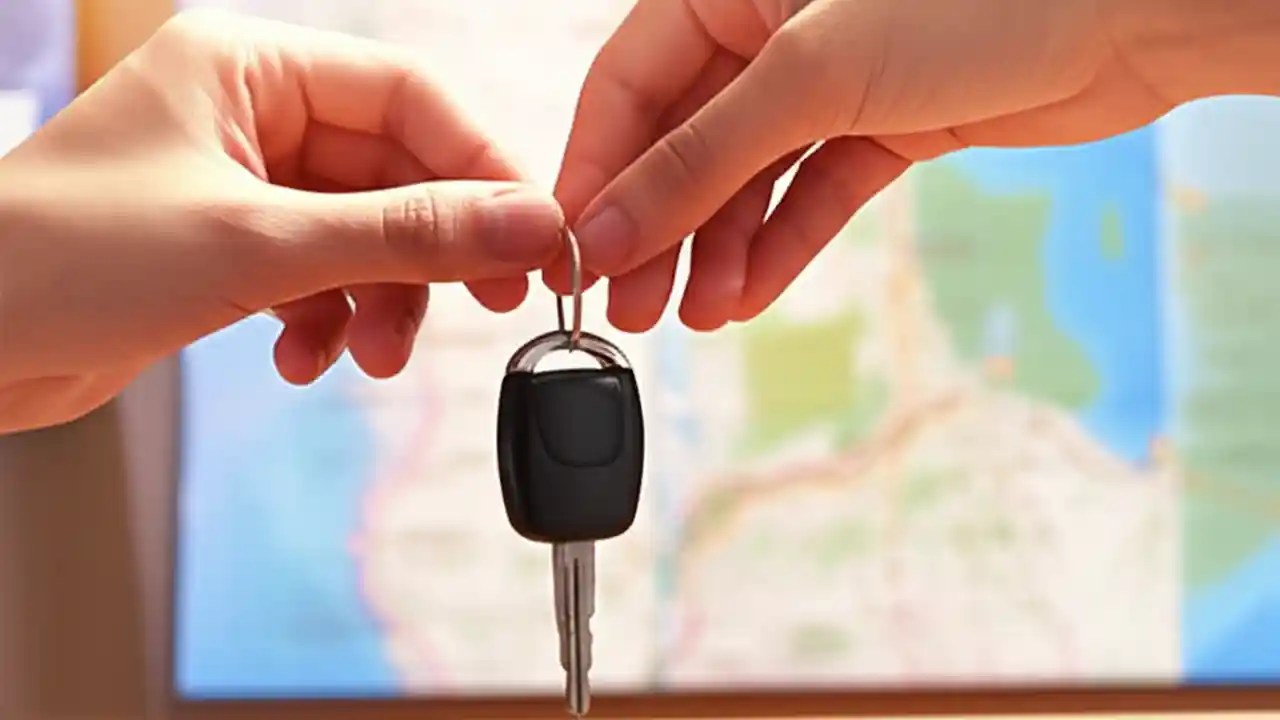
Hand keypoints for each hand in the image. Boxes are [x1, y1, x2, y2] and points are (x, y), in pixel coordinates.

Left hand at [0, 9, 563, 432]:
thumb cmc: (58, 260)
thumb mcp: (258, 243)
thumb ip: (404, 234)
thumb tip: (524, 223)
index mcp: (246, 64)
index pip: (407, 95)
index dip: (480, 166)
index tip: (532, 234)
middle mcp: (247, 112)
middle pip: (393, 170)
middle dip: (431, 249)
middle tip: (485, 302)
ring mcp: (238, 182)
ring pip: (362, 232)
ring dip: (381, 299)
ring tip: (372, 355)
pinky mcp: (227, 245)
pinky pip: (318, 272)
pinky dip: (327, 319)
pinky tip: (304, 357)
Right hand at [550, 0, 1262, 332]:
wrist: (1127, 15)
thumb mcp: (808, 78)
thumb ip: (697, 161)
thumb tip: (604, 229)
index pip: (626, 86)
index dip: (594, 173)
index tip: (568, 255)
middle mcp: (768, 30)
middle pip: (682, 142)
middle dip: (655, 228)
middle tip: (627, 307)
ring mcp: (826, 83)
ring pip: (744, 179)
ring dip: (715, 251)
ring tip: (693, 315)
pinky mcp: (879, 126)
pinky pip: (809, 195)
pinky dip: (781, 246)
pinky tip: (748, 295)